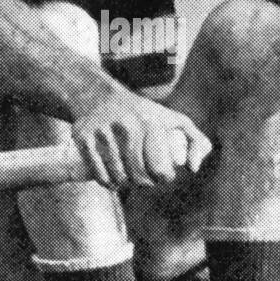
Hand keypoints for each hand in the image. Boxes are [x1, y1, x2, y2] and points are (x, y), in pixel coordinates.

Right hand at [73, 91, 212, 188]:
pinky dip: (107, 182)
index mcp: (151, 122)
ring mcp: (103, 132)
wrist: (99, 95)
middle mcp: (127, 125)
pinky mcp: (83, 137)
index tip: (161, 175)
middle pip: (139, 176)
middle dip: (144, 183)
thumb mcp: (172, 119)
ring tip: (129, 178)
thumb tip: (191, 168)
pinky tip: (113, 180)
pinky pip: (99, 173)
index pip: (160, 169)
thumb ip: (195, 140)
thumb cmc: (142, 113)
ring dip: (125, 184)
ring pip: (119, 177)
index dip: (163, 177)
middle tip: (144, 179)